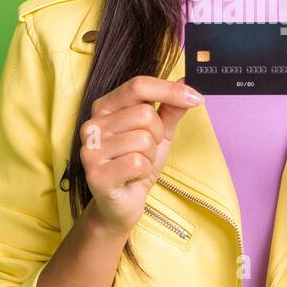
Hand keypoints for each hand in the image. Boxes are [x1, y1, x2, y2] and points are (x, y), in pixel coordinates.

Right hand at [80, 76, 202, 237]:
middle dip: (158, 134)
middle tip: (147, 150)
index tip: (196, 98)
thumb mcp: (160, 132)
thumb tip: (188, 82)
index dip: (170, 90)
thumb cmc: (137, 164)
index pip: (138, 86)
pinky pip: (137, 163)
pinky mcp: (96, 174)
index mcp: (104, 107)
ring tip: (138, 165)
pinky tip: (132, 177)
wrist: (122, 204)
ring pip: (143, 140)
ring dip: (150, 156)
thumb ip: (171, 107)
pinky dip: (144, 172)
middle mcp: (92, 125)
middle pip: (144, 114)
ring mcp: (90, 150)